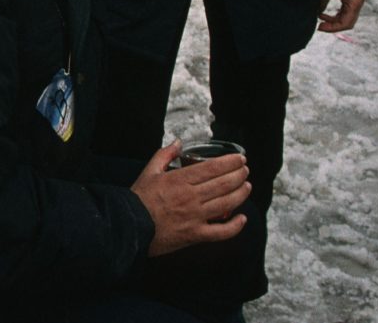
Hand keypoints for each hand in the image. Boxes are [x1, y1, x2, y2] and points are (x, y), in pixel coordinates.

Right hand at [130, 141, 248, 256]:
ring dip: (241, 194)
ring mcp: (195, 217)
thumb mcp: (149, 171)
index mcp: (180, 180)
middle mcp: (191, 197)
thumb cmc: (139, 199)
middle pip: (223, 184)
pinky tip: (242, 219)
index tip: (240, 159)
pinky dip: (235, 226)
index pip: (212, 168)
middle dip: (239, 175)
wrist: (130, 227)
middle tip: (245, 170)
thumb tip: (177, 142)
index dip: (230, 163)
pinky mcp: (195, 235)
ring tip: (247, 187)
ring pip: (226, 204)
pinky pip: (220, 232)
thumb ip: (164, 154)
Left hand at [317, 0, 364, 32]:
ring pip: (344, 20)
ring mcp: (354, 3)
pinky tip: (321, 14)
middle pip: (347, 23)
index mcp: (355, 2)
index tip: (320, 27)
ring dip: (332, 21)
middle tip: (319, 27)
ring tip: (319, 19)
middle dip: (332, 26)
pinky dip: (333, 16)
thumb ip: (322, 2)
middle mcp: (357, 4)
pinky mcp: (350, 1)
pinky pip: (342, 14)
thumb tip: (316, 14)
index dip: (333, 28)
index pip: (346, 23)